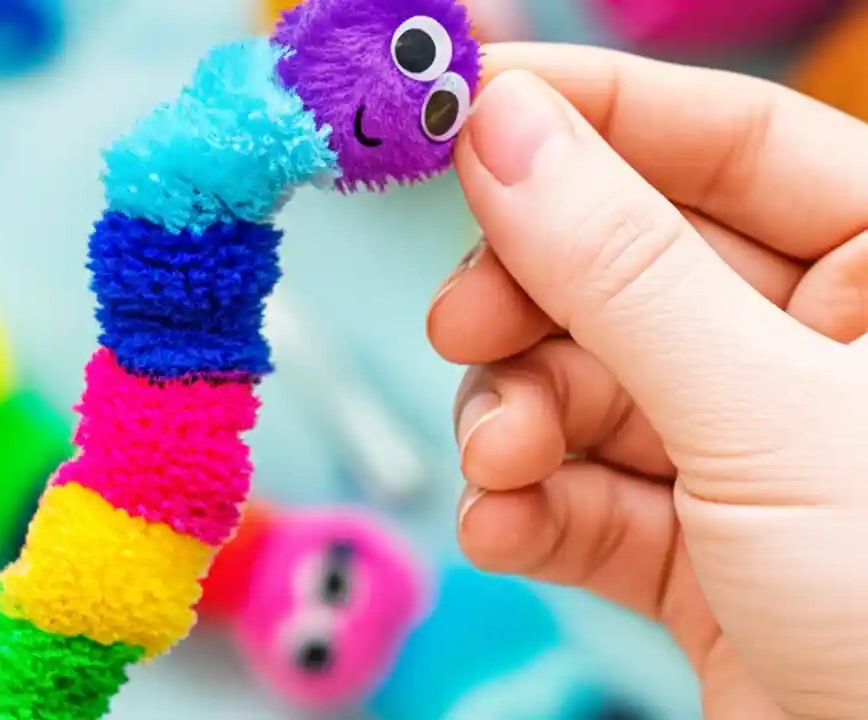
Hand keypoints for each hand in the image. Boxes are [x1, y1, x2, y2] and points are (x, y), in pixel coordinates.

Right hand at [428, 43, 867, 718]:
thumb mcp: (768, 417)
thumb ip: (623, 270)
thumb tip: (506, 132)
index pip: (724, 139)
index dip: (591, 113)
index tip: (469, 106)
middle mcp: (816, 352)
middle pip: (623, 269)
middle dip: (530, 305)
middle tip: (464, 322)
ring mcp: (752, 453)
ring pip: (585, 387)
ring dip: (517, 420)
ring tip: (498, 464)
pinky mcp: (699, 550)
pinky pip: (585, 493)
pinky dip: (529, 505)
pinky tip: (505, 525)